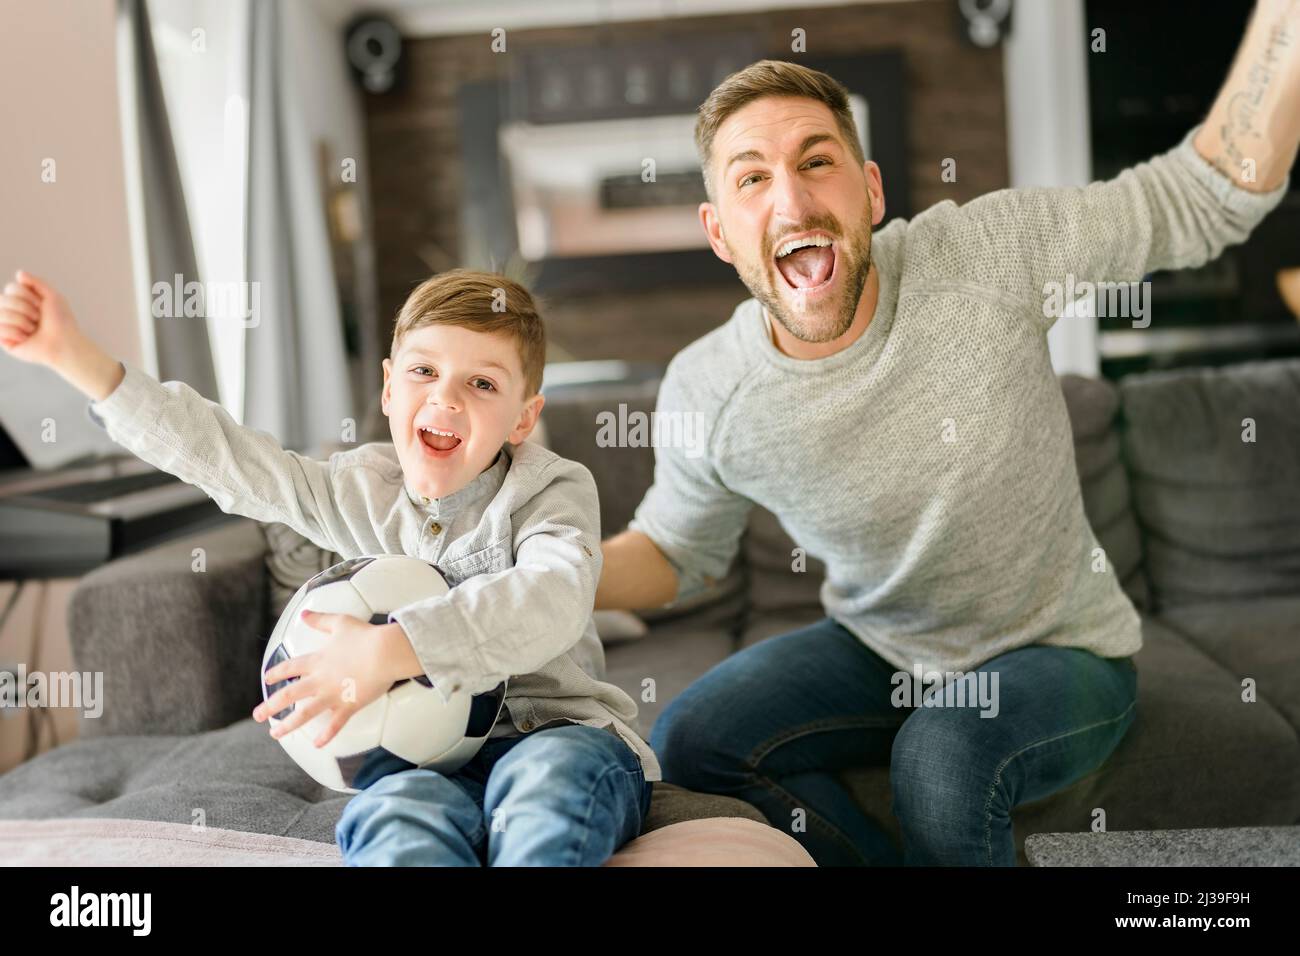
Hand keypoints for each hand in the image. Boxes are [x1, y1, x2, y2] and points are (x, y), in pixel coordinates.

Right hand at [0, 271, 81, 366]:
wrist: (64, 344)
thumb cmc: (61, 321)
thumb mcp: (52, 296)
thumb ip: (36, 282)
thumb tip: (19, 273)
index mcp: (22, 300)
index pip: (11, 288)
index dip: (26, 296)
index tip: (41, 305)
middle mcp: (12, 311)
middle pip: (2, 299)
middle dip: (24, 308)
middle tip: (38, 319)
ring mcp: (7, 326)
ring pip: (0, 313)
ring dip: (21, 321)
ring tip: (33, 330)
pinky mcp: (4, 341)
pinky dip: (15, 333)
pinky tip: (25, 338)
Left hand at [252, 610, 408, 747]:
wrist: (385, 652)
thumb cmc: (366, 637)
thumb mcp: (340, 622)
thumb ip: (320, 619)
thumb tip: (305, 614)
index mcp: (317, 661)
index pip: (290, 668)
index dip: (276, 673)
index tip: (267, 679)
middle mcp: (320, 680)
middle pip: (289, 695)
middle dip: (270, 707)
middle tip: (258, 715)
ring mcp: (333, 695)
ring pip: (304, 714)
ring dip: (288, 726)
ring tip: (276, 734)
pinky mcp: (349, 705)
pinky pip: (335, 724)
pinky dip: (326, 736)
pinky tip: (317, 744)